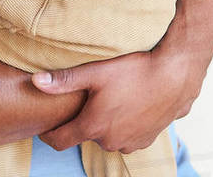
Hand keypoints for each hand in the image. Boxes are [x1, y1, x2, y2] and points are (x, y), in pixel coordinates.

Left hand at [30, 47, 204, 153]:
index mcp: (94, 126)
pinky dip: (127, 124)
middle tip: (88, 98)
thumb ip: (64, 80)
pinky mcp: (149, 138)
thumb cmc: (138, 70)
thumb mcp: (96, 71)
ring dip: (108, 123)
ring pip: (110, 135)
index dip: (49, 135)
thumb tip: (36, 82)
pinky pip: (130, 135)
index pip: (61, 141)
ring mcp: (132, 142)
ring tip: (113, 99)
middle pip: (88, 135)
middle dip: (85, 120)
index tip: (45, 129)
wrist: (177, 73)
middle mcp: (111, 141)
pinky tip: (132, 103)